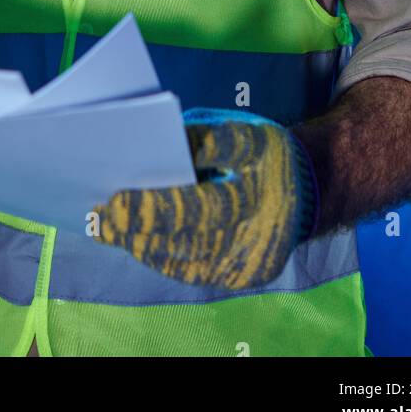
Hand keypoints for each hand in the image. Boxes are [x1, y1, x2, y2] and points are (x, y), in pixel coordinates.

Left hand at [90, 108, 318, 290]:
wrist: (312, 190)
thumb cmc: (269, 154)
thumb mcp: (246, 132)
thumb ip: (205, 139)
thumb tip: (156, 148)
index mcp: (258, 195)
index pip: (195, 207)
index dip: (152, 206)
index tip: (112, 199)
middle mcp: (256, 240)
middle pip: (184, 240)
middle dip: (137, 230)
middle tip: (98, 219)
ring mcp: (250, 266)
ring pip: (185, 262)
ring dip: (144, 246)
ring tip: (109, 230)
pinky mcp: (243, 278)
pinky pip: (194, 272)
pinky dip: (163, 257)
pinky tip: (138, 242)